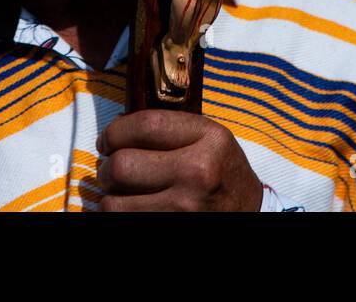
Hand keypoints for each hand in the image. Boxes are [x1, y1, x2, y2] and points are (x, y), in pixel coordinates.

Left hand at [95, 110, 263, 211]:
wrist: (249, 212)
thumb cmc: (222, 172)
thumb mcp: (210, 138)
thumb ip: (171, 128)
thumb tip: (116, 128)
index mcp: (209, 139)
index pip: (145, 125)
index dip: (115, 131)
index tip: (107, 140)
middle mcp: (197, 172)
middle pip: (122, 165)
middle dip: (106, 169)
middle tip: (110, 171)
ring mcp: (185, 208)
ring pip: (114, 203)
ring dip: (110, 198)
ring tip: (121, 193)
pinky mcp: (173, 228)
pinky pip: (124, 222)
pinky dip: (120, 215)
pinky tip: (133, 207)